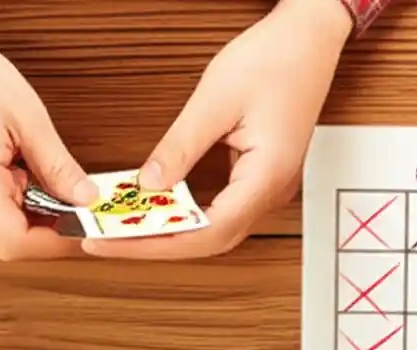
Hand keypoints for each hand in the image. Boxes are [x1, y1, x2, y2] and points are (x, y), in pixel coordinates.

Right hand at [0, 1, 96, 259]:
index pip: (17, 242)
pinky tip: (33, 172)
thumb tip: (86, 198)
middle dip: (53, 227)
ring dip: (39, 212)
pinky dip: (23, 200)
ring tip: (56, 177)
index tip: (87, 227)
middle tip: (83, 203)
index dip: (57, 241)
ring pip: (6, 226)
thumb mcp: (28, 120)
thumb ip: (59, 167)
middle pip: (13, 240)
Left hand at [83, 0, 350, 259]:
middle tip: (106, 239)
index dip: (156, 242)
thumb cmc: (276, 60)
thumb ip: (181, 146)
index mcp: (267, 176)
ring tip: (124, 226)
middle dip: (156, 243)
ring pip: (216, 229)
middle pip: (210, 240)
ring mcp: (269, 187)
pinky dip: (185, 214)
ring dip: (169, 231)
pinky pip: (221, 210)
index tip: (113, 240)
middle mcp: (273, 191)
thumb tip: (148, 183)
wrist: (309, 39)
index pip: (207, 232)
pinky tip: (157, 207)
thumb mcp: (216, 100)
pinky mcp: (261, 177)